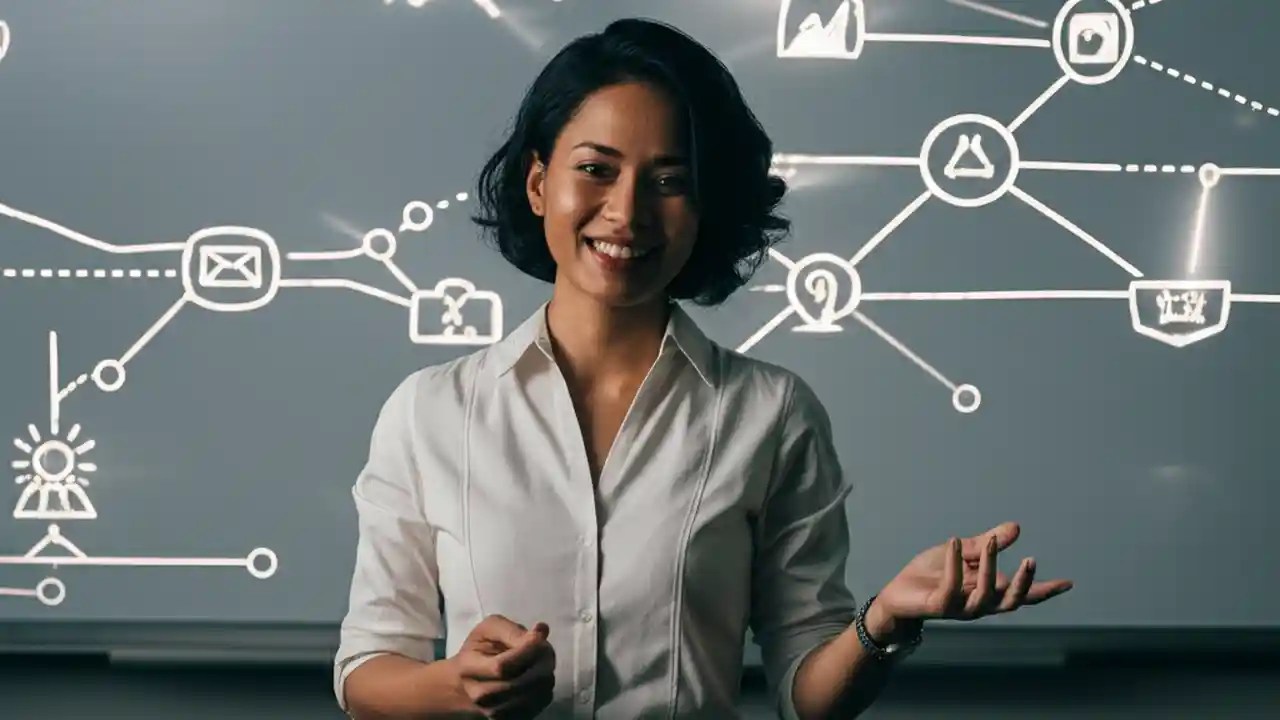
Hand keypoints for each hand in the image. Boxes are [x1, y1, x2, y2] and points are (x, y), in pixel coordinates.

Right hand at [452, 614, 555, 718]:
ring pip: (535, 693)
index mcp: (469, 668)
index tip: (538, 635)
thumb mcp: (489, 630)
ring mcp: (494, 711)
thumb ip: (513, 630)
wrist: (463, 684)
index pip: (502, 666)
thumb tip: (542, 630)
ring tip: (542, 661)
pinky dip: (545, 687)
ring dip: (547, 673)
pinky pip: (540, 703)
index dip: (526, 650)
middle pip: (521, 682)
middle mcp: (480, 695)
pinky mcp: (508, 719)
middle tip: (545, 647)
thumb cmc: (478, 651)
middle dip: (542, 660)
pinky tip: (538, 677)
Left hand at [870, 522, 1073, 639]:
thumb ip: (988, 543)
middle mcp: (979, 604)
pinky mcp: (939, 605)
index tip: (1068, 583)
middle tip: (1031, 559)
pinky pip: (952, 585)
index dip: (1045, 590)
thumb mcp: (962, 552)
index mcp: (988, 591)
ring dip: (989, 566)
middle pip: (1010, 601)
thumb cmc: (931, 574)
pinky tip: (955, 541)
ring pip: (984, 593)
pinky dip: (955, 562)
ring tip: (990, 541)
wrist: (898, 592)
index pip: (1023, 595)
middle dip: (1023, 583)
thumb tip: (1016, 527)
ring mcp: (960, 607)